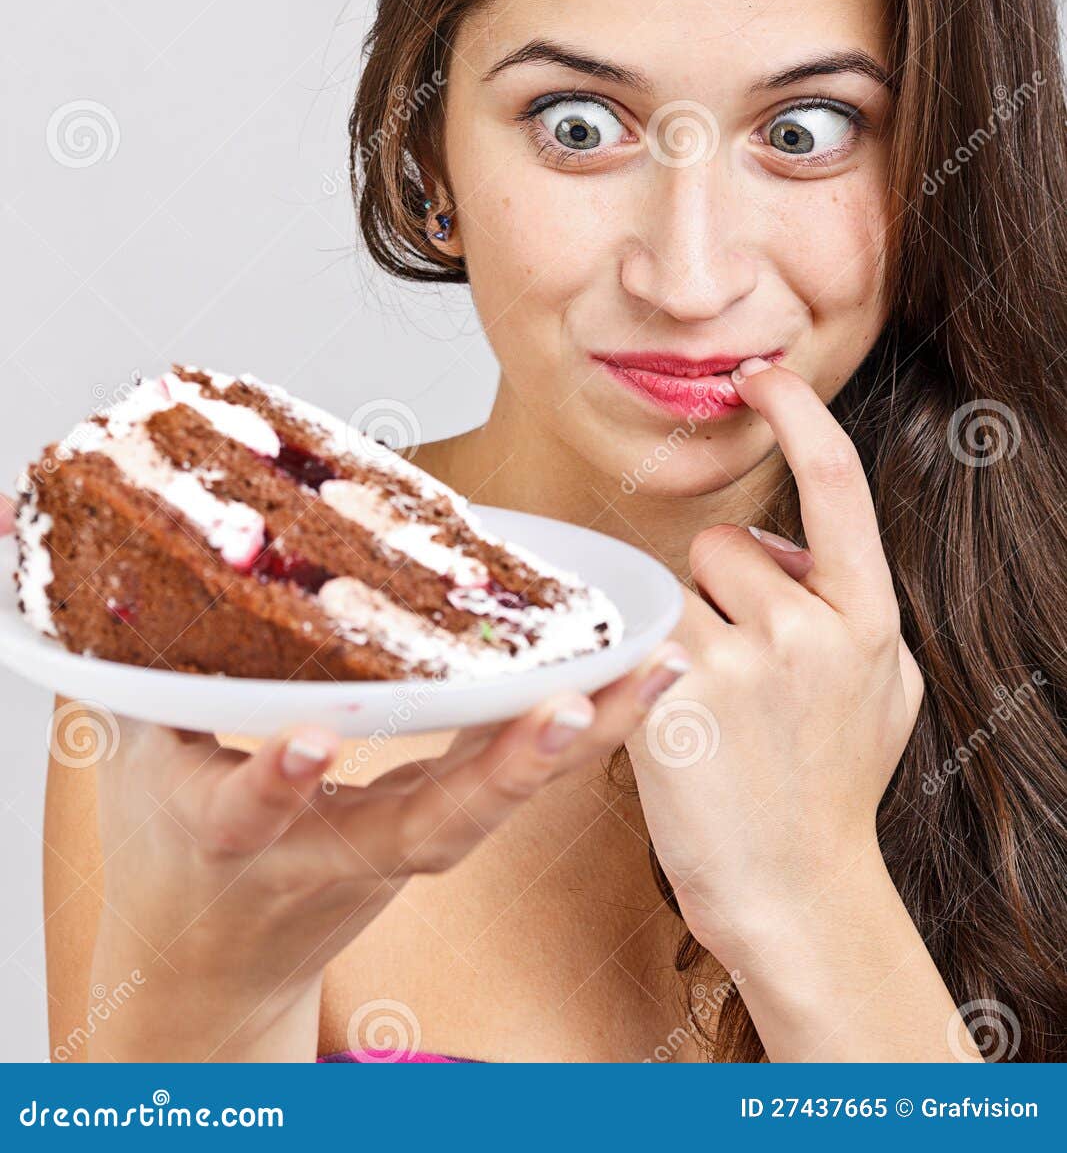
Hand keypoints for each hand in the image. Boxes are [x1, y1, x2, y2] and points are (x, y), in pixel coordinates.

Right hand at [75, 634, 688, 1058]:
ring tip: (646, 677)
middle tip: (567, 709)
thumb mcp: (124, 754)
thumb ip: (99, 646)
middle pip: (427, 826)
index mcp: (236, 836)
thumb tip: (11, 528)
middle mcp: (330, 854)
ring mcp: (395, 853)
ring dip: (575, 748)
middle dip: (500, 775)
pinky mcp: (438, 837)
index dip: (279, 778)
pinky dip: (576, 738)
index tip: (308, 738)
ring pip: (495, 811)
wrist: (214, 967)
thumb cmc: (173, 847)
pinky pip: (514, 790)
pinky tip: (634, 680)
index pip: (256, 811)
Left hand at [625, 358, 923, 968]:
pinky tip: (665, 716)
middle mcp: (812, 628)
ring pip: (675, 583)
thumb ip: (847, 605)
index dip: (797, 413)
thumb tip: (792, 547)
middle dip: (717, 589)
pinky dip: (638, 659)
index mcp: (868, 617)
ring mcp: (743, 662)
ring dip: (678, 625)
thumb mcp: (882, 688)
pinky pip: (637, 630)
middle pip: (725, 544)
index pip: (836, 481)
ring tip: (705, 703)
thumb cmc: (829, 788)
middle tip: (732, 672)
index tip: (762, 377)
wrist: (793, 893)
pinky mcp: (674, 696)